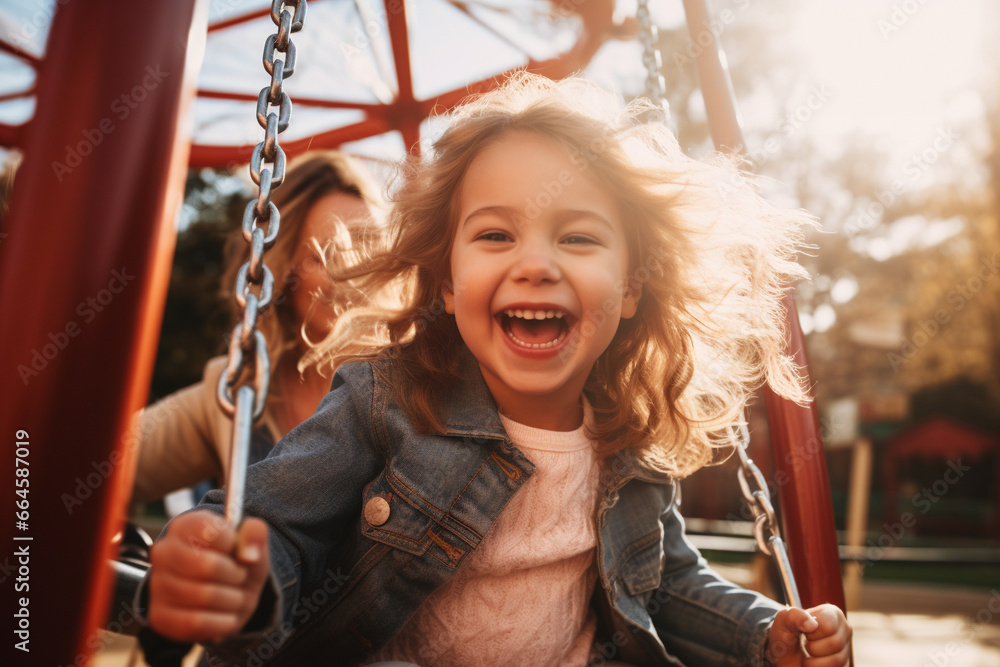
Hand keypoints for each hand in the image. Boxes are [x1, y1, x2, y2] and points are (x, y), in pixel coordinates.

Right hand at [148, 510, 270, 641]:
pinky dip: (222, 621)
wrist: (228, 594)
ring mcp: (158, 585)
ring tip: (235, 595)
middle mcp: (164, 552)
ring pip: (204, 596)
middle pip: (207, 566)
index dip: (233, 542)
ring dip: (233, 599)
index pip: (208, 530)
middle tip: (240, 575)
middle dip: (236, 574)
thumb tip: (249, 555)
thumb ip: (255, 533)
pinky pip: (196, 622)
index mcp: (184, 526)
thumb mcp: (252, 542)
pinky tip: (227, 615)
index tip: (236, 548)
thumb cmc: (237, 562)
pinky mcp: (160, 617)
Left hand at [766, 604, 852, 665]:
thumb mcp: (782, 621)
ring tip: (807, 655)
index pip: (828, 625)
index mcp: (832, 613)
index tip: (803, 631)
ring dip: (815, 661)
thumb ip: (793, 615)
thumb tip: (812, 624)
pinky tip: (813, 663)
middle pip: (835, 643)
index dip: (811, 632)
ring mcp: (846, 648)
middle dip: (813, 647)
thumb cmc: (785, 636)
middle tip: (804, 644)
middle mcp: (843, 629)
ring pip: (837, 659)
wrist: (783, 658)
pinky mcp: (844, 664)